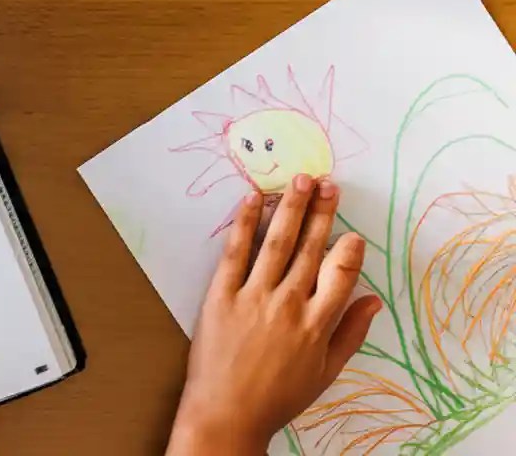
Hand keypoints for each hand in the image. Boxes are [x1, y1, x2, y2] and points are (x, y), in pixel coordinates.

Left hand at [167, 175, 382, 455]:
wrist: (225, 413)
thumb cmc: (277, 397)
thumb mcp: (324, 372)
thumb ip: (350, 333)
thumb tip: (373, 300)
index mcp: (316, 325)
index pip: (340, 275)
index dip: (348, 251)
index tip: (353, 233)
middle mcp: (288, 305)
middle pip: (310, 250)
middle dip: (322, 213)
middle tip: (329, 184)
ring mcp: (253, 297)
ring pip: (276, 243)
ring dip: (289, 208)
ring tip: (299, 180)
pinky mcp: (221, 295)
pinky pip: (235, 252)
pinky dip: (244, 223)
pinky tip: (252, 199)